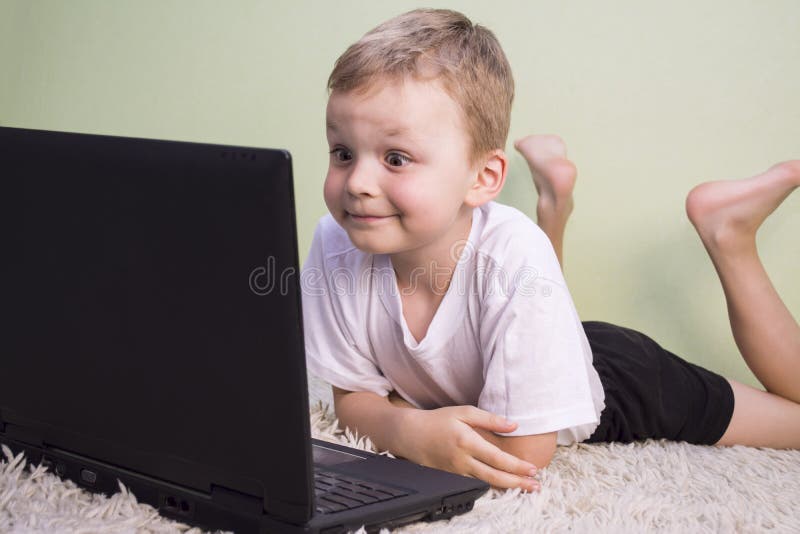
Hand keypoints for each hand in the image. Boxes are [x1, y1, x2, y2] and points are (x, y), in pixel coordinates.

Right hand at [396, 405, 539, 490]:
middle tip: (535, 485)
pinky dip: (492, 486)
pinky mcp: (453, 476)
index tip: (533, 468)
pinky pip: (476, 484)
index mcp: (467, 442)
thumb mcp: (463, 412)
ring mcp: (457, 471)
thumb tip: (513, 425)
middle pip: (495, 476)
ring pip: (486, 483)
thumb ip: (489, 419)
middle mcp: (463, 460)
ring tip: (525, 487)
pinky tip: (504, 486)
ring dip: (508, 487)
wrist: (412, 435)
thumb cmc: (438, 421)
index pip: (497, 458)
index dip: (516, 466)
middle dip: (517, 482)